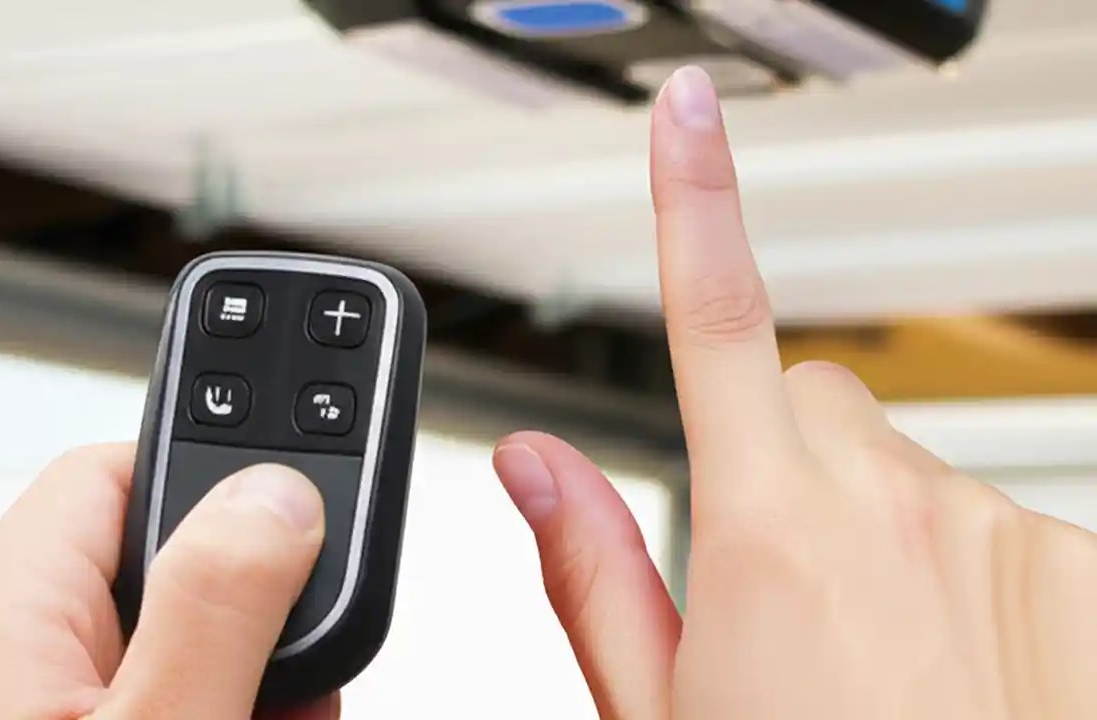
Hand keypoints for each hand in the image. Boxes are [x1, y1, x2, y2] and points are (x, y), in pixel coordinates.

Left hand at [0, 444, 338, 719]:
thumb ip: (212, 613)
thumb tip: (276, 496)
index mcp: (1, 613)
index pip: (117, 466)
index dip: (224, 464)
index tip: (315, 487)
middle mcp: (2, 647)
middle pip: (160, 550)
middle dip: (262, 585)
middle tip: (333, 622)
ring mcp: (27, 701)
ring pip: (170, 630)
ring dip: (257, 653)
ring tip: (308, 699)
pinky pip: (152, 686)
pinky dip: (225, 695)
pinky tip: (270, 719)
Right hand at [492, 66, 1096, 719]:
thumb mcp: (658, 715)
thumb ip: (591, 567)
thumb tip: (536, 467)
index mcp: (768, 534)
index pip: (716, 319)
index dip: (694, 202)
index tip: (689, 113)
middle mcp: (893, 507)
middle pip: (809, 401)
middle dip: (775, 458)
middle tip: (768, 589)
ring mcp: (1003, 534)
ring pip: (901, 470)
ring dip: (872, 530)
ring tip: (867, 661)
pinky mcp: (1083, 569)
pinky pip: (998, 525)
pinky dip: (966, 577)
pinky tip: (956, 676)